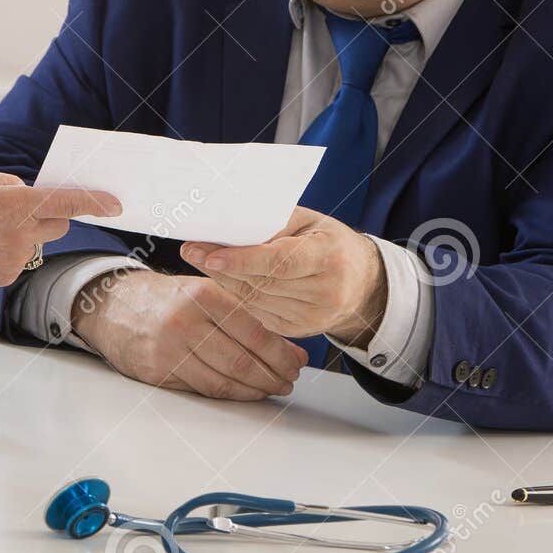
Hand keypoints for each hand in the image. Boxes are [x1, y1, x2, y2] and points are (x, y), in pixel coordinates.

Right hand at [0, 167, 120, 288]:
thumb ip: (9, 183)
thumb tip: (26, 192)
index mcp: (16, 204)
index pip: (68, 201)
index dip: (96, 202)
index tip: (116, 203)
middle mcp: (21, 233)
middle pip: (59, 224)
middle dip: (50, 216)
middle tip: (22, 211)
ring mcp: (15, 258)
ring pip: (38, 243)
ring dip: (25, 234)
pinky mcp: (6, 276)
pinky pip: (20, 259)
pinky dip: (8, 252)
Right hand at [71, 269, 306, 400]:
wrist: (112, 304)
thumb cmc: (166, 298)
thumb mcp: (203, 290)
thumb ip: (242, 315)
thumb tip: (286, 349)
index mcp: (202, 294)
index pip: (253, 332)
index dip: (280, 354)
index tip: (297, 362)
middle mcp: (184, 321)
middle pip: (241, 362)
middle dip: (272, 376)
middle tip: (289, 381)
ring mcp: (168, 350)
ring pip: (222, 382)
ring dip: (254, 391)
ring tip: (271, 389)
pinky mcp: (157, 372)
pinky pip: (201, 390)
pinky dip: (227, 394)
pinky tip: (241, 391)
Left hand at [180, 206, 386, 346]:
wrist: (361, 281)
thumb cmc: (330, 242)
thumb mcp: (310, 221)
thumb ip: (275, 222)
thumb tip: (231, 224)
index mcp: (328, 258)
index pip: (280, 262)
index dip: (243, 261)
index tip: (211, 255)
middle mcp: (324, 292)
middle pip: (261, 282)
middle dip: (222, 267)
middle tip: (191, 249)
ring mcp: (312, 317)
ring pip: (254, 299)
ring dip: (224, 280)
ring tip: (201, 259)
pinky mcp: (298, 331)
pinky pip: (258, 312)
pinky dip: (237, 294)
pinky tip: (223, 278)